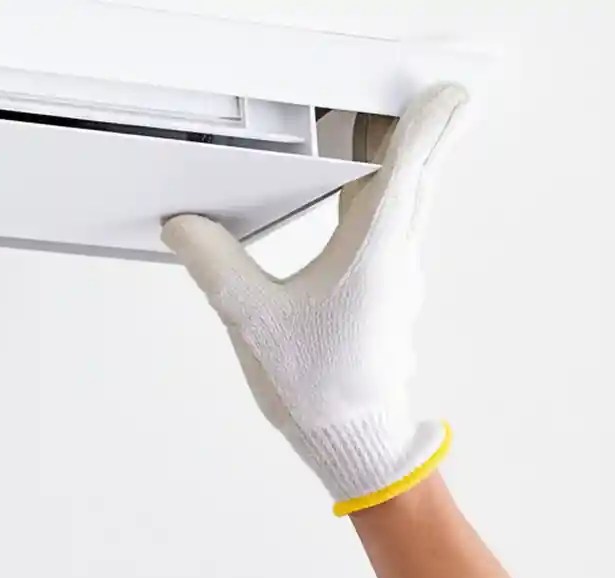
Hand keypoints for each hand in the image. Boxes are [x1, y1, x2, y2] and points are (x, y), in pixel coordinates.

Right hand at [161, 84, 468, 514]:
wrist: (355, 446)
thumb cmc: (316, 388)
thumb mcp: (251, 318)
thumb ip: (214, 263)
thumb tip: (183, 225)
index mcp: (372, 251)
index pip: (406, 165)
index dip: (421, 121)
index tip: (430, 94)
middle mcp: (396, 258)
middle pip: (411, 175)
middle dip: (399, 132)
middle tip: (376, 107)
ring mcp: (398, 279)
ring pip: (404, 203)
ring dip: (390, 166)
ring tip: (364, 140)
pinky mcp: (388, 298)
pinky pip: (392, 230)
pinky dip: (379, 200)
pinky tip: (350, 203)